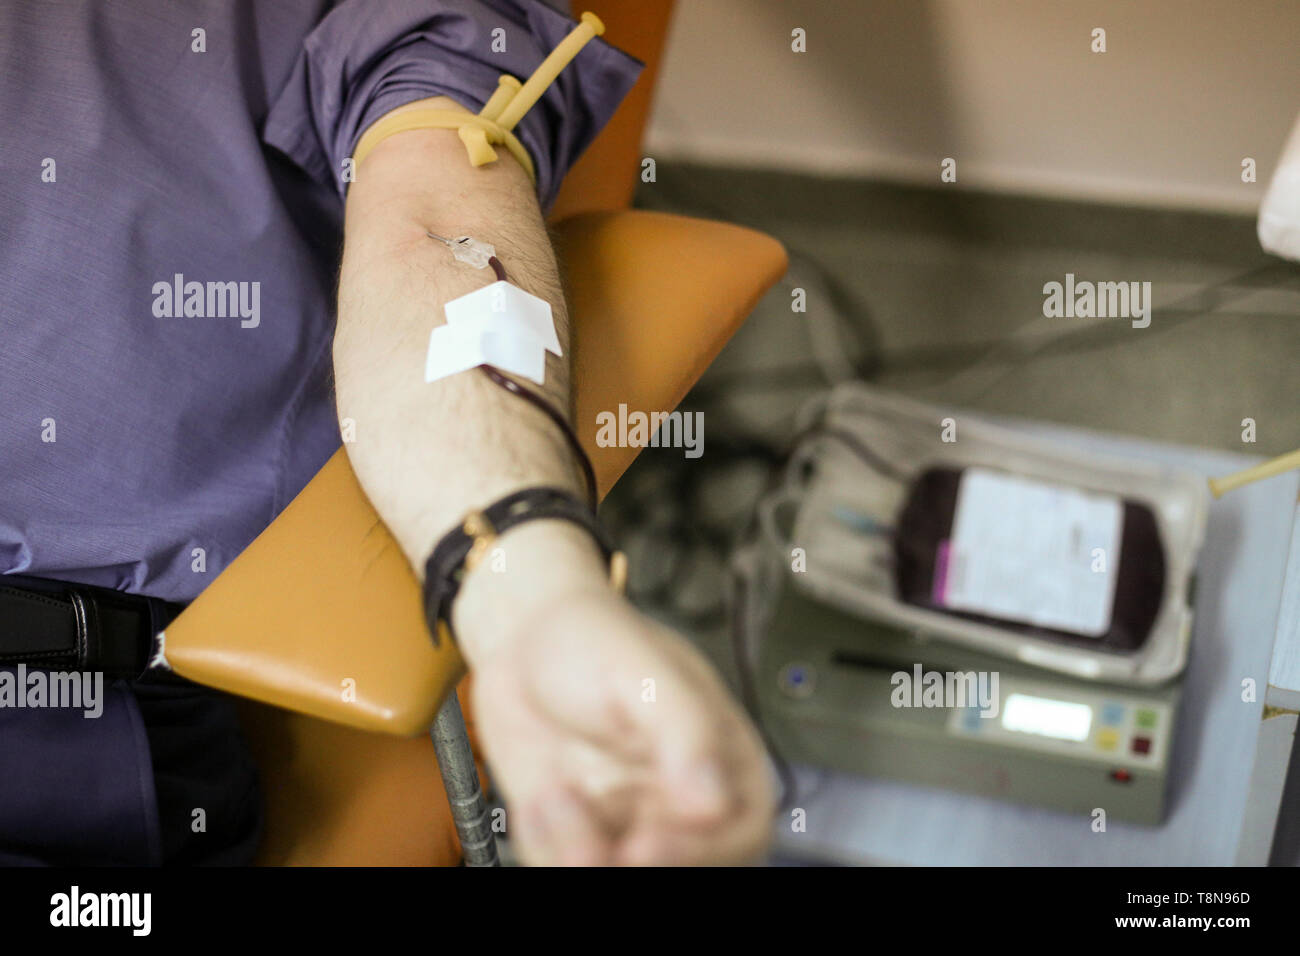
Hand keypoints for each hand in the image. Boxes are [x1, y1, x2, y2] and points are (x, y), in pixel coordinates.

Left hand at [468, 587, 775, 865]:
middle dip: (624, 861)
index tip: (641, 845)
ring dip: (570, 849)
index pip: (742, 831)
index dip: (698, 851)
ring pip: (613, 873)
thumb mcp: (646, 673)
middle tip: (586, 844)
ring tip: (550, 795)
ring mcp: (631, 823)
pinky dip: (542, 841)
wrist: (522, 643)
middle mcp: (682, 802)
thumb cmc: (595, 642)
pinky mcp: (582, 834)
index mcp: (725, 761)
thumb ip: (687, 732)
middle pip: (681, 867)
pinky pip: (563, 866)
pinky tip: (540, 796)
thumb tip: (714, 804)